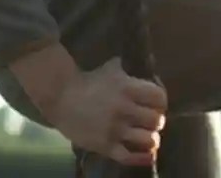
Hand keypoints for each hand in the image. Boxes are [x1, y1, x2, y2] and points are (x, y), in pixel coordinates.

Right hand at [14, 48, 166, 167]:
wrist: (60, 97)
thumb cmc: (88, 81)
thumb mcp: (111, 69)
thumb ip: (129, 68)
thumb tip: (145, 62)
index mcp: (128, 88)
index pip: (160, 98)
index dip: (161, 102)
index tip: (156, 104)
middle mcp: (125, 109)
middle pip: (157, 120)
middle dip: (156, 120)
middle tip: (150, 121)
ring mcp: (115, 129)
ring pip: (148, 140)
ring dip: (151, 139)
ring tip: (147, 136)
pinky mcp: (105, 145)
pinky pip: (129, 157)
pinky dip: (141, 158)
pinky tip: (148, 155)